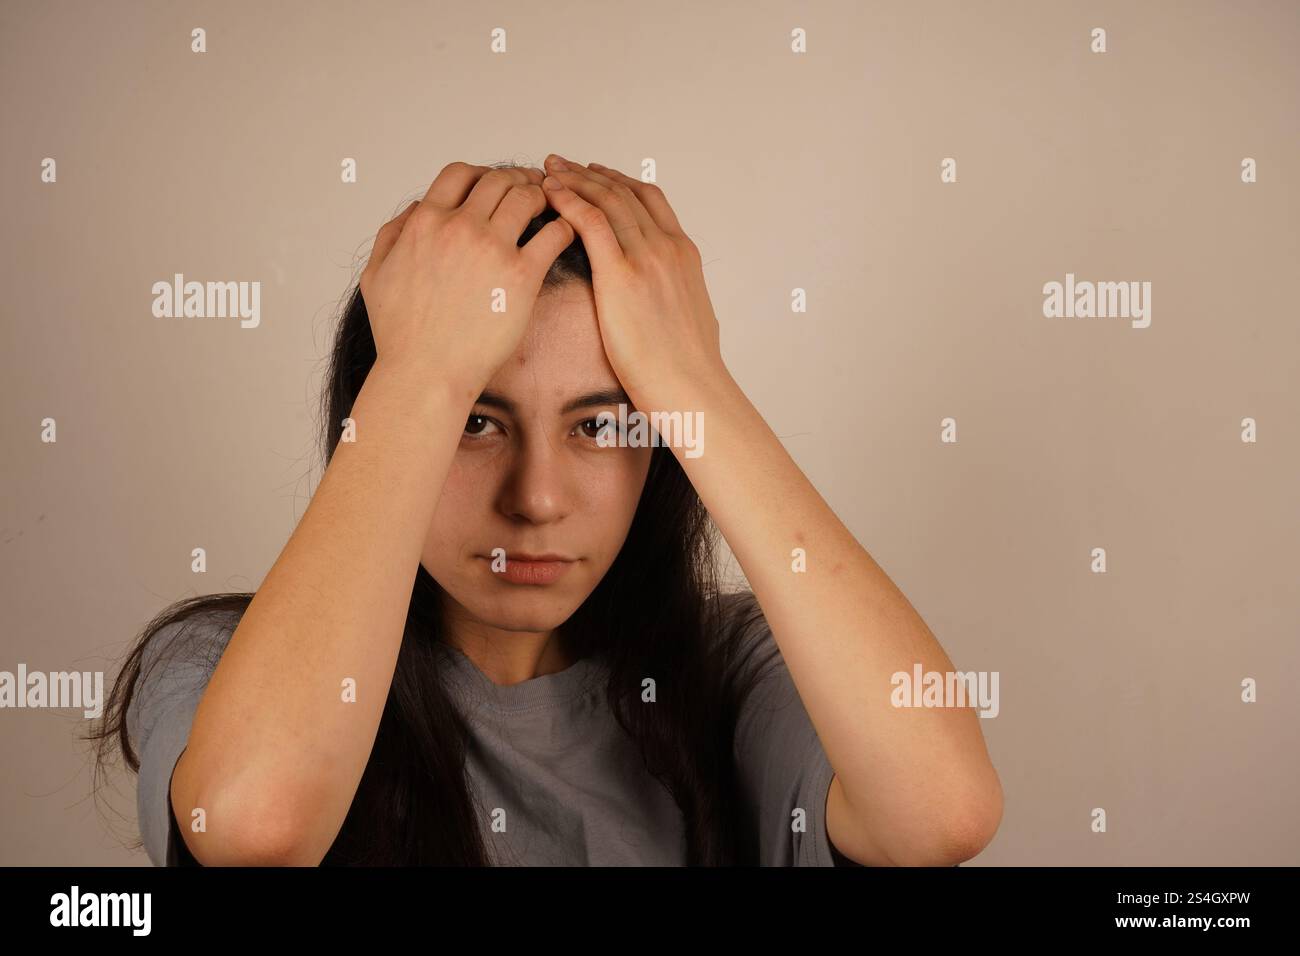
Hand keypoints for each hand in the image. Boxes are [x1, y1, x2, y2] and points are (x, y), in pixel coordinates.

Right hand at [359, 163, 574, 395]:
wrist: (425, 373)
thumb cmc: (400, 333)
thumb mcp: (377, 274)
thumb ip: (393, 234)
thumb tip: (416, 210)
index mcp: (425, 222)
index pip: (461, 174)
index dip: (482, 174)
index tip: (495, 185)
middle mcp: (459, 227)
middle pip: (499, 180)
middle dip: (518, 180)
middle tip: (532, 191)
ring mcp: (492, 249)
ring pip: (527, 198)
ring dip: (543, 197)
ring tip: (551, 209)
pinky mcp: (521, 276)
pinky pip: (553, 234)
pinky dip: (564, 226)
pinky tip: (566, 233)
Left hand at [538, 155, 727, 407]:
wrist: (692, 387)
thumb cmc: (689, 367)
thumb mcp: (691, 317)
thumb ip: (677, 296)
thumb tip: (671, 302)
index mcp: (684, 253)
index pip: (650, 199)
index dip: (619, 182)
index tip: (595, 174)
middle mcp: (667, 246)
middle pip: (624, 193)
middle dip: (589, 174)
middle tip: (561, 163)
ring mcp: (647, 257)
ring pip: (606, 200)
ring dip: (573, 180)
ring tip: (547, 171)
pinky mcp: (622, 275)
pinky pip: (590, 222)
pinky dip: (568, 201)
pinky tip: (550, 194)